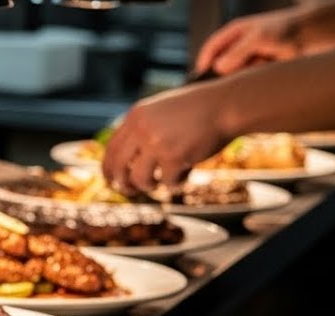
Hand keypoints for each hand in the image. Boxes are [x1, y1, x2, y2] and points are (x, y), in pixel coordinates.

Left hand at [101, 83, 230, 194]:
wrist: (226, 105)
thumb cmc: (197, 110)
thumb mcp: (161, 111)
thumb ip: (142, 129)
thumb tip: (124, 163)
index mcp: (136, 116)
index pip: (111, 148)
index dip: (109, 168)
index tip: (111, 180)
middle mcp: (141, 129)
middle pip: (118, 167)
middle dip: (122, 184)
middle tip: (129, 191)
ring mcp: (157, 143)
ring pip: (139, 179)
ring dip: (150, 186)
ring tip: (162, 181)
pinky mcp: (174, 157)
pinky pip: (167, 182)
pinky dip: (177, 182)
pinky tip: (188, 171)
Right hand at [194, 6, 303, 76]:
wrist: (309, 34)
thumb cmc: (283, 30)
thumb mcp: (258, 39)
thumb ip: (237, 53)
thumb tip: (218, 68)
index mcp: (233, 33)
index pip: (210, 49)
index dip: (204, 63)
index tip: (202, 79)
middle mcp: (238, 46)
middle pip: (220, 64)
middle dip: (222, 75)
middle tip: (222, 86)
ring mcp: (248, 57)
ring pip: (235, 74)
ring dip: (241, 77)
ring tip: (255, 70)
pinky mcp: (258, 67)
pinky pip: (248, 78)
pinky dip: (253, 78)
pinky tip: (262, 73)